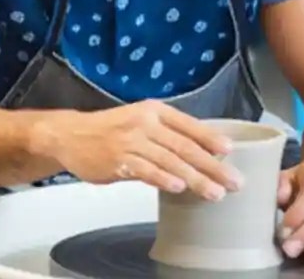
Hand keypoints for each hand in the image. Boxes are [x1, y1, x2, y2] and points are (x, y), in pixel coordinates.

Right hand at [48, 101, 242, 198]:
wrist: (69, 135)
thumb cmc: (108, 131)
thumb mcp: (138, 120)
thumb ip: (166, 134)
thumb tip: (202, 154)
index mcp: (153, 111)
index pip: (189, 125)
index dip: (211, 138)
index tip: (231, 152)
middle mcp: (144, 123)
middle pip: (185, 146)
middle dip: (213, 166)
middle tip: (234, 182)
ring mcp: (130, 141)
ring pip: (170, 161)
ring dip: (195, 179)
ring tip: (215, 193)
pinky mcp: (118, 160)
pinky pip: (146, 171)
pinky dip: (164, 179)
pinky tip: (179, 188)